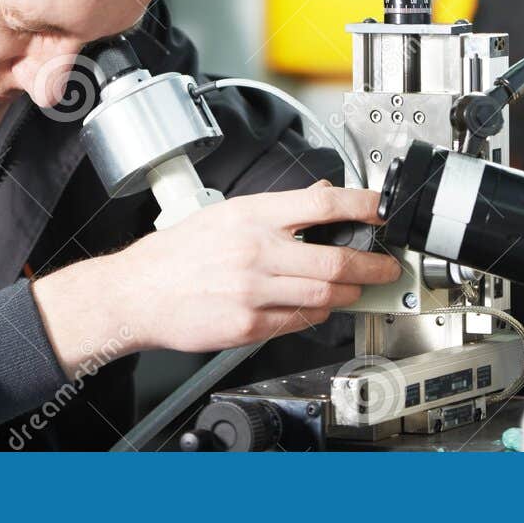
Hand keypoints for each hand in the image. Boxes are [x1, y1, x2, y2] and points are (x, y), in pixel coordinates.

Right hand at [34, 182, 399, 371]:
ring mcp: (254, 291)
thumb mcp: (224, 213)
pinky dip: (316, 316)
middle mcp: (256, 251)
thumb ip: (274, 209)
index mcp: (251, 216)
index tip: (381, 210)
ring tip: (356, 289)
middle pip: (334, 259)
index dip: (361, 206)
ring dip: (349, 294)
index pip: (320, 204)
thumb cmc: (177, 254)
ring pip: (324, 295)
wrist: (137, 294)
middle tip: (386, 266)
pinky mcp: (249, 325)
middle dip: (371, 265)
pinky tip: (316, 309)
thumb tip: (317, 196)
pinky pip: (299, 322)